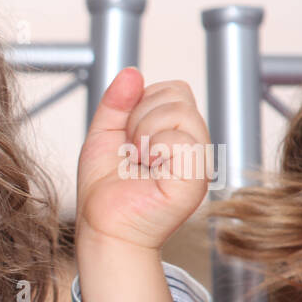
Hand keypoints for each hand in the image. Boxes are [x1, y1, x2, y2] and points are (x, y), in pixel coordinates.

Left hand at [75, 68, 211, 251]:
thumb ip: (115, 104)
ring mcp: (198, 160)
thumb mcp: (103, 137)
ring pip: (180, 111)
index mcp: (176, 133)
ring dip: (144, 134)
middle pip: (179, 93)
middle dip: (140, 117)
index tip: (127, 138)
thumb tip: (131, 72)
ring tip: (138, 162)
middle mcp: (193, 144)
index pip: (174, 88)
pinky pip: (179, 138)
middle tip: (131, 152)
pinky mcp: (197, 178)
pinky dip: (153, 150)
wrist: (103, 229)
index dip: (142, 104)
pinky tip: (148, 170)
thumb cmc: (105, 193)